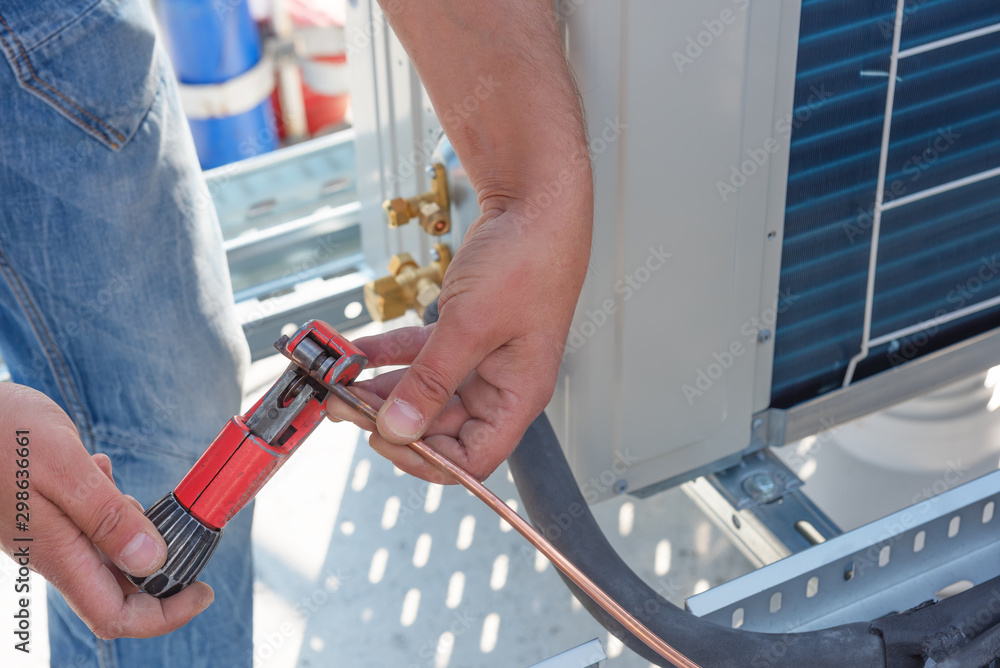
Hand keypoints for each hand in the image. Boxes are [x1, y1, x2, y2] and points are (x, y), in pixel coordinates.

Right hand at [0, 384, 212, 637]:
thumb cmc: (3, 432)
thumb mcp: (63, 466)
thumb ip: (105, 516)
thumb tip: (151, 561)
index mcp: (59, 552)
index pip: (115, 615)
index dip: (165, 614)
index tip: (203, 591)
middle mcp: (55, 552)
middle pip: (119, 589)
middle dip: (160, 565)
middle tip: (183, 523)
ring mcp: (49, 534)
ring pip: (109, 553)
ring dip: (134, 526)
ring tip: (119, 482)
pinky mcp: (46, 513)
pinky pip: (91, 523)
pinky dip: (109, 501)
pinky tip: (96, 467)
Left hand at [330, 202, 589, 483]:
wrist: (534, 203)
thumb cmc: (529, 259)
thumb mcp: (472, 326)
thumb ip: (432, 381)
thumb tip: (399, 427)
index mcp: (517, 395)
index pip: (472, 457)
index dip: (427, 458)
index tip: (383, 439)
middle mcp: (499, 383)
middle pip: (441, 425)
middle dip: (391, 419)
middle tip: (346, 406)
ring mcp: (480, 358)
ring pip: (424, 390)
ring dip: (382, 389)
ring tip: (341, 383)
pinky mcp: (463, 332)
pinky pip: (418, 355)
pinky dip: (387, 354)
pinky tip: (357, 352)